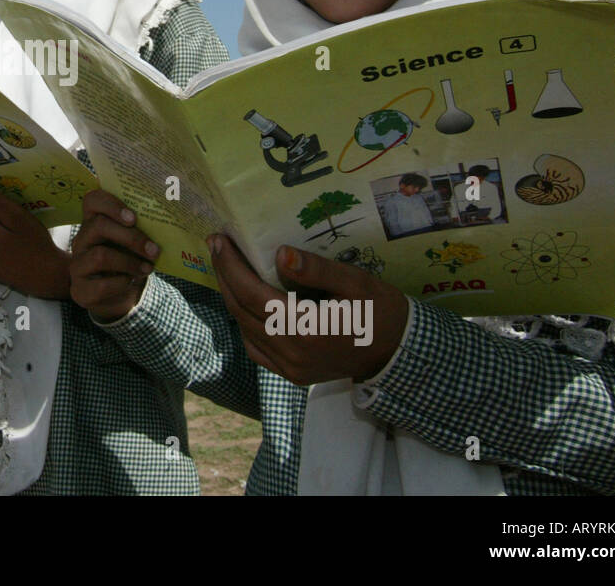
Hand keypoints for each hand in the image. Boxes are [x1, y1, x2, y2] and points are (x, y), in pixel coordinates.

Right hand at [70, 189, 158, 321]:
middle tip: (153, 250)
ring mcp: (77, 266)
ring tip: (148, 268)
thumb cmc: (129, 262)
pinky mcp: (80, 290)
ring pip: (100, 255)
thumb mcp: (133, 244)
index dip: (111, 205)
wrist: (120, 297)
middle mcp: (81, 240)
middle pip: (99, 226)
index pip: (92, 200)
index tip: (133, 218)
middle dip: (131, 237)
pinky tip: (131, 282)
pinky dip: (122, 283)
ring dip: (130, 262)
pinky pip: (102, 284)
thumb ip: (139, 232)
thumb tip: (163, 225)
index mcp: (94, 222)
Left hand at [209, 235, 407, 384]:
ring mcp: (289, 368)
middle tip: (216, 245)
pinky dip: (244, 321)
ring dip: (231, 296)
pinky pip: (255, 346)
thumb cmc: (380, 311)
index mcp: (306, 329)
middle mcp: (291, 353)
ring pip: (244, 329)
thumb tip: (278, 254)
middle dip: (225, 275)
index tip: (219, 240)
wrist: (399, 353)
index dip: (231, 266)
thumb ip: (317, 270)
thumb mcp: (356, 283)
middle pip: (241, 310)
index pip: (252, 294)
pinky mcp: (291, 374)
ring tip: (227, 266)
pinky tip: (245, 299)